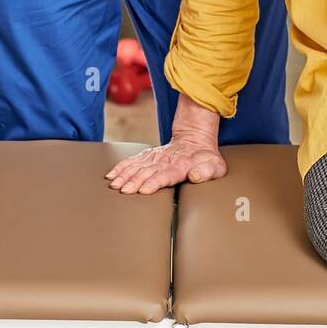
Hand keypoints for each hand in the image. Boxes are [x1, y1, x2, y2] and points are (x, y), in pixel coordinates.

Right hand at [105, 126, 226, 194]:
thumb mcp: (215, 166)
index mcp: (181, 165)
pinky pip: (133, 160)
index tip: (144, 188)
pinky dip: (122, 166)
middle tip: (123, 190)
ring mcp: (156, 158)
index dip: (155, 181)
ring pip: (138, 166)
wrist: (195, 137)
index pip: (166, 175)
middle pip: (148, 171)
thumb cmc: (206, 158)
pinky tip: (112, 174)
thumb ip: (206, 171)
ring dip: (125, 174)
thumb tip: (195, 175)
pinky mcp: (149, 156)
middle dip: (134, 180)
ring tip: (114, 184)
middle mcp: (165, 161)